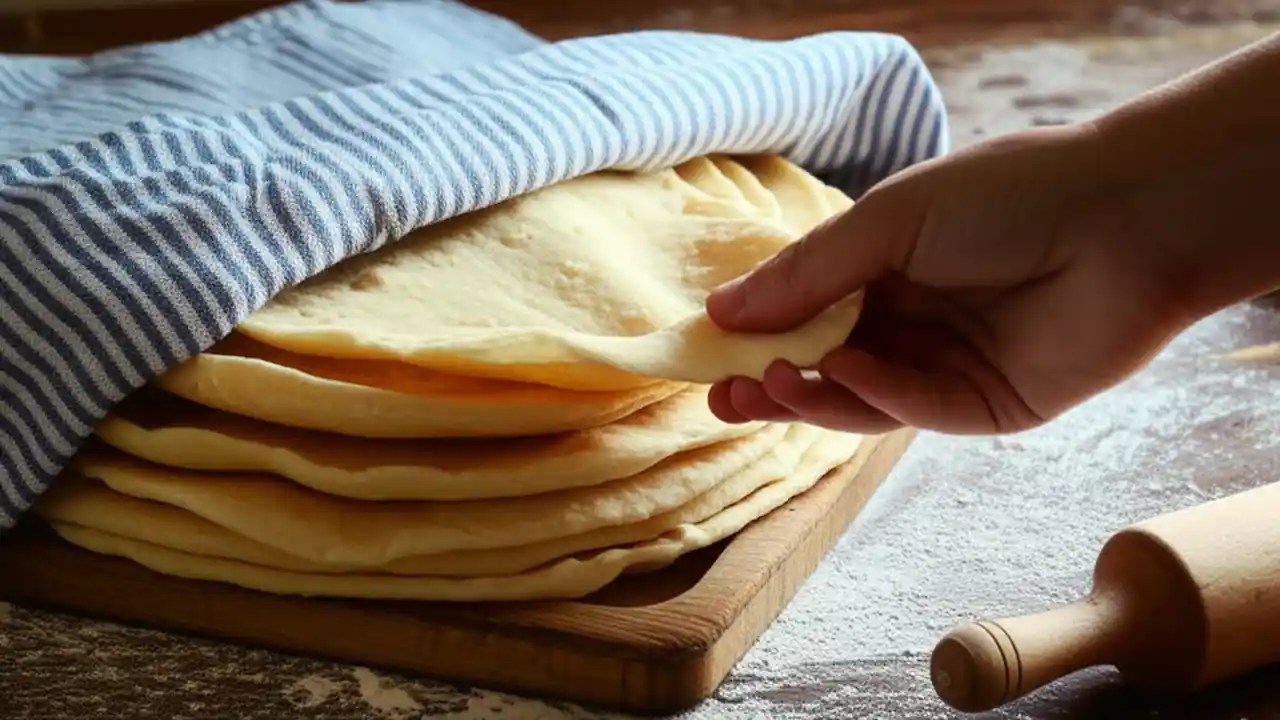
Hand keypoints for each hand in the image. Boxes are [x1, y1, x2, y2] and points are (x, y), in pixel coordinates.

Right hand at [703, 124, 1196, 434]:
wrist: (1127, 220)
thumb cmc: (1009, 197)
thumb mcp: (889, 221)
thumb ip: (807, 273)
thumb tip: (722, 310)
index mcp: (885, 267)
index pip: (805, 309)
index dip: (756, 329)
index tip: (705, 345)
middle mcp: (911, 320)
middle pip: (823, 364)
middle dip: (770, 381)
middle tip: (719, 395)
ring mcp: (946, 366)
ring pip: (861, 398)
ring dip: (811, 396)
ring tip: (765, 385)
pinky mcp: (985, 407)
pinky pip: (916, 410)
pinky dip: (879, 395)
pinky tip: (852, 369)